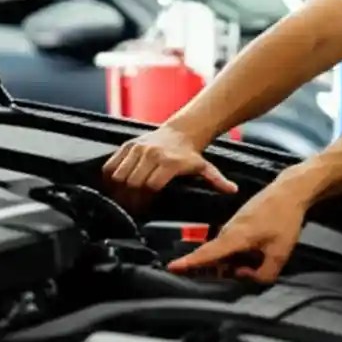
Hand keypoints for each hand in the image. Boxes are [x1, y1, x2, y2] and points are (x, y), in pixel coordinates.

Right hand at [102, 125, 237, 212]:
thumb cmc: (191, 154)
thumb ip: (216, 181)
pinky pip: (110, 165)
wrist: (181, 131)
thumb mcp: (205, 168)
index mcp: (170, 162)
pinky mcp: (128, 145)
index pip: (150, 186)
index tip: (143, 209)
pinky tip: (115, 186)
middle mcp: (152, 154)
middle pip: (132, 182)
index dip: (145, 201)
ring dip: (117, 189)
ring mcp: (138, 149)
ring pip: (118, 174)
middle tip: (130, 208)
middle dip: (129, 199)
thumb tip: (232, 190)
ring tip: (122, 199)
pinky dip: (109, 177)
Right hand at [166, 176, 310, 282]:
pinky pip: (231, 243)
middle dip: (218, 271)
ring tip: (253, 265)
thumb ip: (264, 274)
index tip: (171, 268)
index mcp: (235, 237)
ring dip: (232, 262)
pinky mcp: (239, 222)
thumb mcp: (280, 252)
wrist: (289, 191)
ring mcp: (232, 225)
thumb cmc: (285, 218)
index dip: (189, 263)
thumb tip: (247, 278)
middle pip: (214, 256)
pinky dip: (238, 253)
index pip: (207, 254)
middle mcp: (228, 230)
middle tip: (237, 278)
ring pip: (225, 250)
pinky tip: (257, 253)